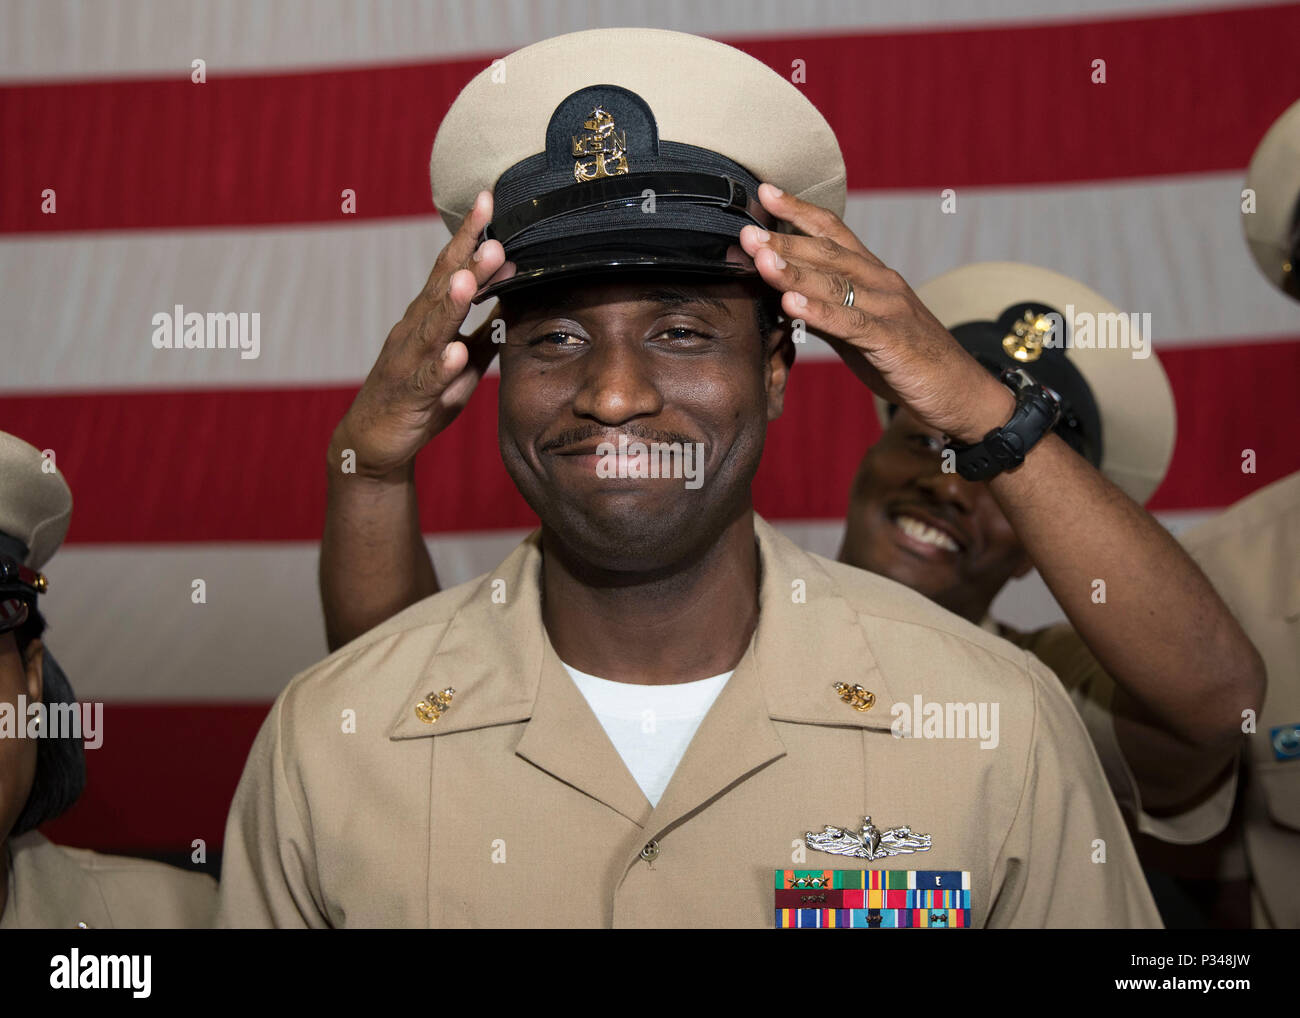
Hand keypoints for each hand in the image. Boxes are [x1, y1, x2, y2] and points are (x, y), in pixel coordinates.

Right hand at [331, 191, 514, 480]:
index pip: (451, 268)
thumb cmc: (420, 397)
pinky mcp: (409, 395)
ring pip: (432, 328)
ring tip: (467, 279)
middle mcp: (415, 330)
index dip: (468, 236)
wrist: (375, 442)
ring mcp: (409, 361)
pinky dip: (441, 365)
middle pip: (441, 288)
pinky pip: (427, 379)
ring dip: (450, 303)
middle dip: (464, 259)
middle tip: (490, 230)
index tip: (488, 200)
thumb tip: (516, 295)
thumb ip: (486, 330)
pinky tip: (456, 352)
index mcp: (429, 318)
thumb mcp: (462, 362)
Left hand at [738, 184, 1013, 443]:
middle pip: (828, 253)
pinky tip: (791, 305)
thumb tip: (787, 297)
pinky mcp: (893, 340)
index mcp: (873, 275)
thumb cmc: (907, 360)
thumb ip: (827, 310)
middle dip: (784, 240)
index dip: (799, 211)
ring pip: (836, 283)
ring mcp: (889, 308)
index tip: (764, 193)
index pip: (833, 233)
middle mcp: (881, 282)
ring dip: (795, 270)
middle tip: (745, 231)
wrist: (960, 392)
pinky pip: (852, 323)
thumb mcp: (859, 331)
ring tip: (760, 259)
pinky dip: (820, 312)